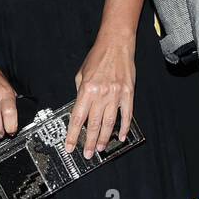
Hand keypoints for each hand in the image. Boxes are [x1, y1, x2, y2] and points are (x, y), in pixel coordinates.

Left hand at [66, 33, 135, 158]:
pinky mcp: (128, 94)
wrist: (116, 44)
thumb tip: (80, 109)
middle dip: (89, 142)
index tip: (69, 146)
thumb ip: (80, 92)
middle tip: (87, 154)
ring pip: (109, 123)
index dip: (72, 135)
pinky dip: (124, 127)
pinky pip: (127, 115)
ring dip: (104, 138)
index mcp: (86, 89)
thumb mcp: (81, 73)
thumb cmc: (98, 57)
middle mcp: (101, 94)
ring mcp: (116, 95)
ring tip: (100, 148)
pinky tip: (122, 136)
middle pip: (93, 124)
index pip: (77, 118)